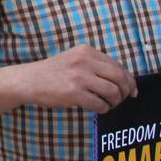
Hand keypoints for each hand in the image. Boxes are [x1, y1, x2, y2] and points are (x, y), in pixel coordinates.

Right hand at [23, 45, 137, 113]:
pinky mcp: (74, 93)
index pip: (118, 66)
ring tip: (108, 104)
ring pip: (113, 92)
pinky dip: (103, 108)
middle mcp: (85, 61)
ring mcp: (79, 77)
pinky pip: (100, 104)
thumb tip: (124, 82)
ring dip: (115, 102)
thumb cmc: (53, 73)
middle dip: (125, 91)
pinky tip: (98, 108)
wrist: (29, 80)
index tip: (131, 90)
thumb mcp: (74, 59)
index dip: (129, 80)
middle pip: (120, 78)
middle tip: (122, 99)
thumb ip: (96, 66)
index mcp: (87, 51)